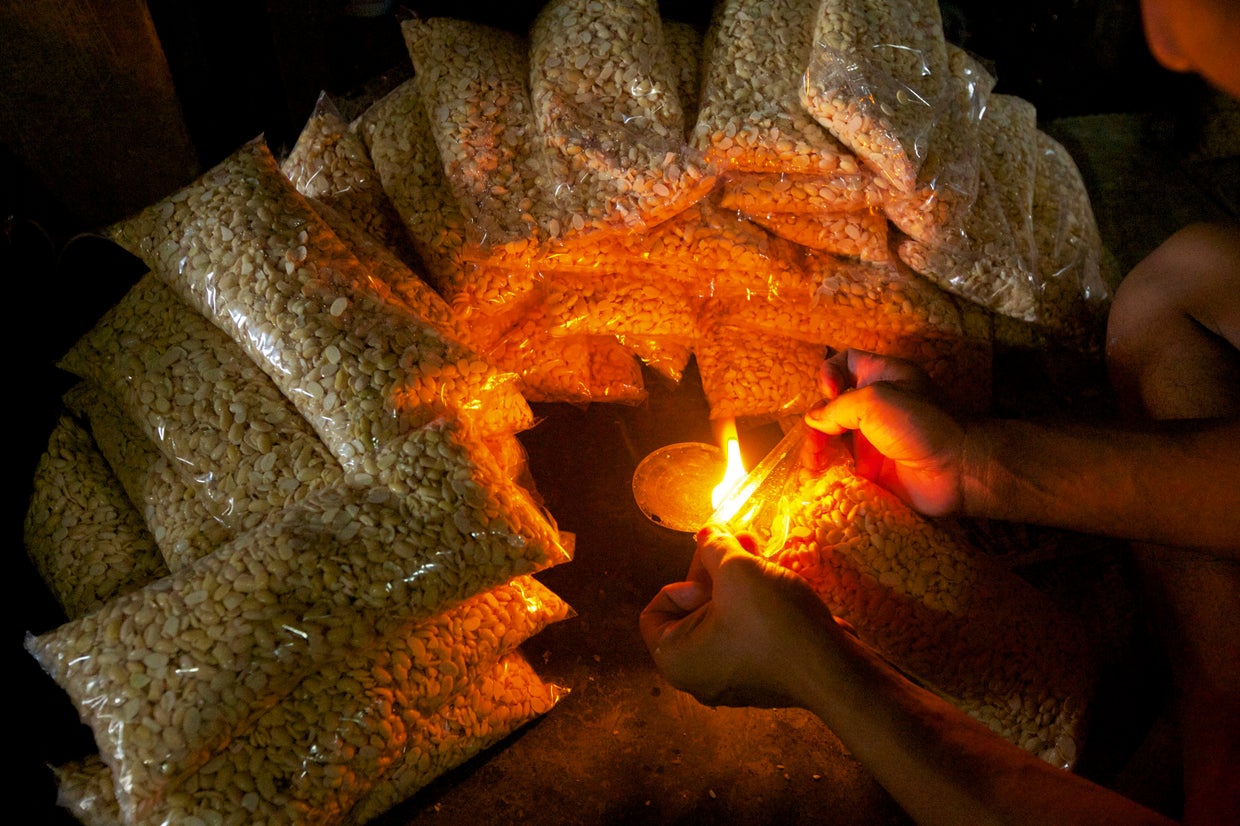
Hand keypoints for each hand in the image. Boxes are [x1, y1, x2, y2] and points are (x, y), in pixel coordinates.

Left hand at [639, 524, 843, 708]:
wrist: (833, 669)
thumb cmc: (772, 622)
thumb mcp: (736, 570)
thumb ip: (714, 547)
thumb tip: (706, 533)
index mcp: (675, 658)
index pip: (654, 611)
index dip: (681, 582)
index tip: (711, 574)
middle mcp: (696, 677)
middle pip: (691, 613)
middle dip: (714, 572)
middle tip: (735, 542)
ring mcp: (730, 681)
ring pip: (722, 620)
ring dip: (737, 584)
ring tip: (757, 551)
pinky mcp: (761, 678)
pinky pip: (746, 636)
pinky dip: (754, 608)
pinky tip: (774, 580)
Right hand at [804, 349, 964, 516]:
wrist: (958, 471)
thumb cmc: (921, 424)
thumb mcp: (875, 400)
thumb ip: (837, 407)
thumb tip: (813, 421)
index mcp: (882, 377)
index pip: (846, 363)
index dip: (830, 373)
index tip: (831, 393)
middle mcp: (875, 406)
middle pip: (830, 407)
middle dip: (816, 423)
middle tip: (817, 443)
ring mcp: (873, 439)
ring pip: (832, 440)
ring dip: (816, 450)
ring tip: (813, 467)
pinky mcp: (873, 470)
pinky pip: (842, 468)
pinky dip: (826, 472)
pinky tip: (817, 479)